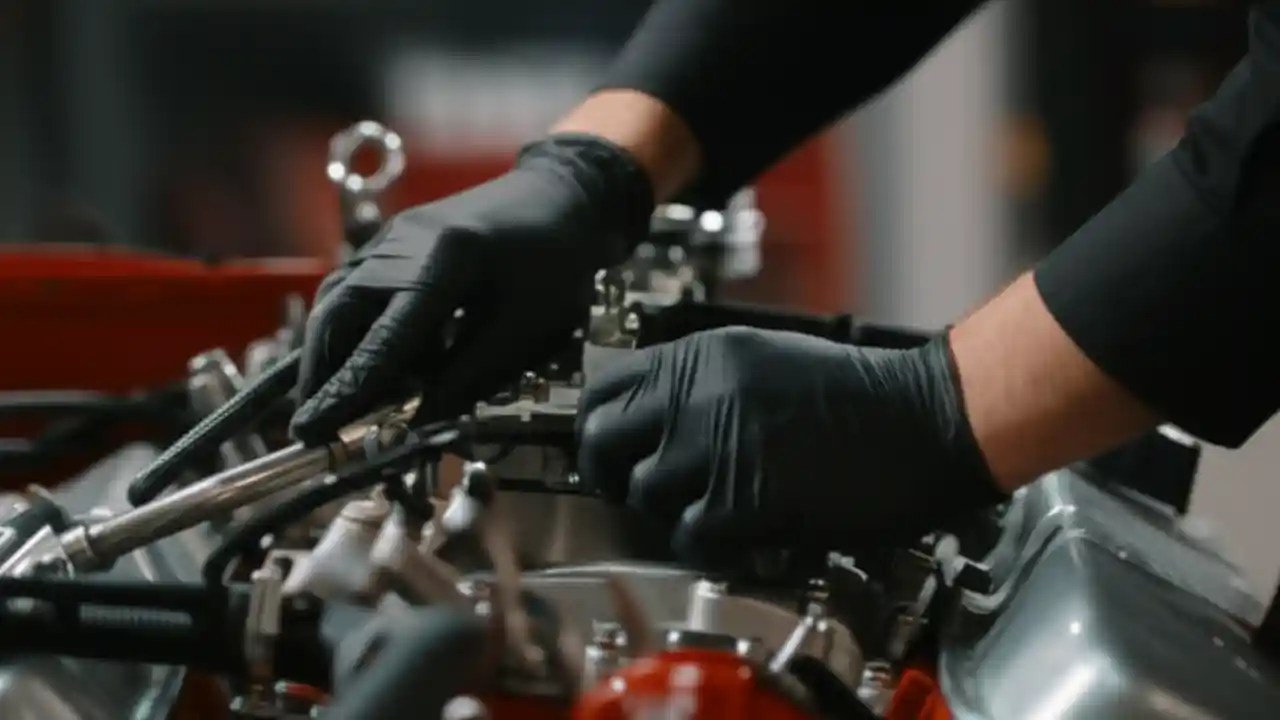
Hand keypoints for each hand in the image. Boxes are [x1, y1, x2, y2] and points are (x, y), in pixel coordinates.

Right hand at [291, 135, 653, 442]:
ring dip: (329, 351)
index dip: (348, 390)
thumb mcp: (527, 325)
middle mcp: (405, 244)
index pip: (383, 340)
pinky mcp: (397, 241)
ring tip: (332, 399)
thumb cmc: (559, 260)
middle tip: (313, 422)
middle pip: (339, 313)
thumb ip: (470, 374)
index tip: (314, 428)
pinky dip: (349, 328)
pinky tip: (364, 360)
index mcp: (445, 262)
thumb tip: (418, 421)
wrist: (564, 194)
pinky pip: (355, 286)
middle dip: (320, 373)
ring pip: (338, 299)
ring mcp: (395, 238)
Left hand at [576, 327, 1004, 561]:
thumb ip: (700, 382)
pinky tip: (734, 535)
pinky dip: (704, 545)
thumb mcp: (763, 359)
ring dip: (667, 511)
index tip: (605, 449)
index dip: (595, 427)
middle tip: (638, 489)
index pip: (603, 389)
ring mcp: (717, 447)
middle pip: (602, 442)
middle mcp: (698, 395)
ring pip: (643, 494)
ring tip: (707, 510)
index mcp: (702, 355)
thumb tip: (647, 418)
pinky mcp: (743, 500)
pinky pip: (686, 536)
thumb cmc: (858, 395)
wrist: (925, 419)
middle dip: (612, 473)